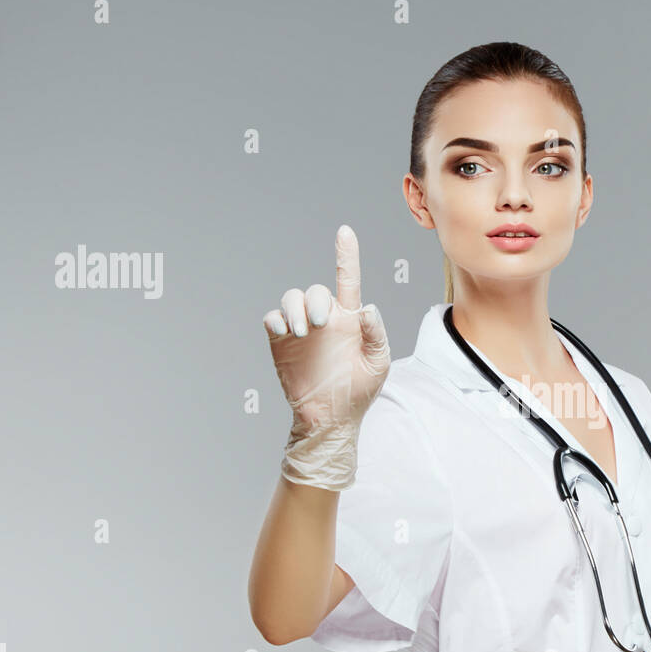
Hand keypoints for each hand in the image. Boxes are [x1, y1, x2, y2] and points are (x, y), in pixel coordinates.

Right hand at [263, 225, 390, 489]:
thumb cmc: (359, 391)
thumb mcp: (378, 364)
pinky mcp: (281, 343)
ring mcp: (301, 330)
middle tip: (320, 325)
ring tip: (302, 331)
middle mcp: (324, 319)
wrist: (332, 419)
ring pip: (290, 299)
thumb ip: (376, 334)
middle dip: (314, 301)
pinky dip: (276, 319)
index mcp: (350, 319)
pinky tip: (284, 331)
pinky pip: (272, 319)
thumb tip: (366, 308)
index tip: (345, 232)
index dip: (346, 255)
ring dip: (294, 308)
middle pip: (314, 290)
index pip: (347, 280)